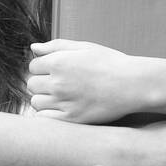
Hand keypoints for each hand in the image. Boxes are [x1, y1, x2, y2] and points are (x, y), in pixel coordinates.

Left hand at [27, 39, 143, 123]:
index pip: (34, 66)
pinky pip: (45, 118)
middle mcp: (57, 82)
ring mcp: (63, 102)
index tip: (58, 70)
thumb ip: (57, 46)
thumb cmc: (112, 63)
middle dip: (42, 83)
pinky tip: (63, 108)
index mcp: (58, 62)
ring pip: (36, 102)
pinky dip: (49, 114)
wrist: (133, 84)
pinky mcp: (71, 119)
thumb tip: (34, 48)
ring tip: (62, 96)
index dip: (45, 67)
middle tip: (61, 83)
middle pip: (32, 84)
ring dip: (44, 99)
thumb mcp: (86, 47)